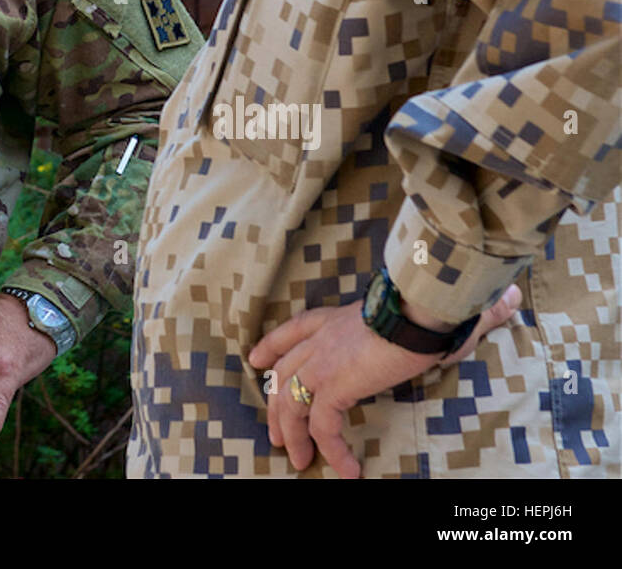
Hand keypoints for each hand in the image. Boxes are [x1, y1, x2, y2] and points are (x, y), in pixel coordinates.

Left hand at [246, 282, 521, 478]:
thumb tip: (511, 298)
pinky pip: (321, 425)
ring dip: (292, 433)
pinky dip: (330, 450)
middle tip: (277, 434)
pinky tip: (346, 469)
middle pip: (284, 370)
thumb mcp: (436, 311)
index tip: (255, 359)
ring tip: (300, 460)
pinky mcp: (334, 385)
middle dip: (275, 402)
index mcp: (336, 316)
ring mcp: (323, 360)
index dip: (272, 345)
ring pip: (290, 400)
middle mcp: (322, 337)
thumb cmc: (433, 306)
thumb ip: (468, 312)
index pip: (293, 329)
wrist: (422, 308)